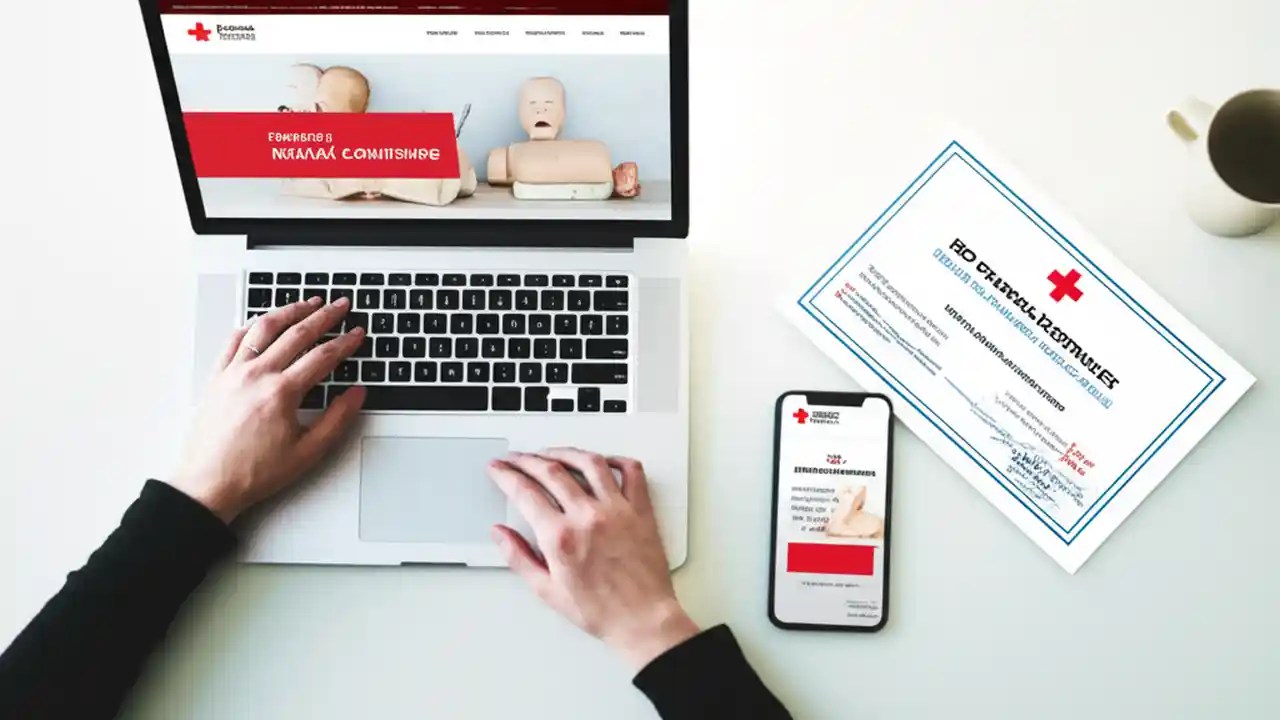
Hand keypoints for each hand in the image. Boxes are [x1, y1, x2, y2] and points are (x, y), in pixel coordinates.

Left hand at [169, 297, 366, 522]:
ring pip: (264, 328)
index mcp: (281, 393)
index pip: (322, 356)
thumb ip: (337, 419)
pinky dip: (252, 326)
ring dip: (289, 311)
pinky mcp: (217, 378)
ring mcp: (233, 373)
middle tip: (340, 306)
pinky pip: (235, 341)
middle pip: (296, 333)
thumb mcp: (308, 452)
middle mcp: (256, 375)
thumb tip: (356, 394)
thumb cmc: (252, 473)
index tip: (357, 334)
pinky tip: (263, 323)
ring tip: (306, 303)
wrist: (207, 484)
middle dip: (324, 316)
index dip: (345, 342)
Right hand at [488, 449, 698, 669]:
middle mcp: (588, 516)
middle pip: (550, 470)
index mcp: (560, 537)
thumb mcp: (547, 590)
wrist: (642, 620)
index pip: (524, 492)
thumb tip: (499, 533)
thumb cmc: (600, 611)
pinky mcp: (640, 510)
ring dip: (564, 452)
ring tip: (551, 453)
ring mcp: (616, 509)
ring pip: (588, 462)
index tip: (498, 469)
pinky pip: (631, 471)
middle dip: (526, 459)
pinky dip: (616, 459)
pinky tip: (602, 460)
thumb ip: (518, 557)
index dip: (506, 475)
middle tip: (516, 457)